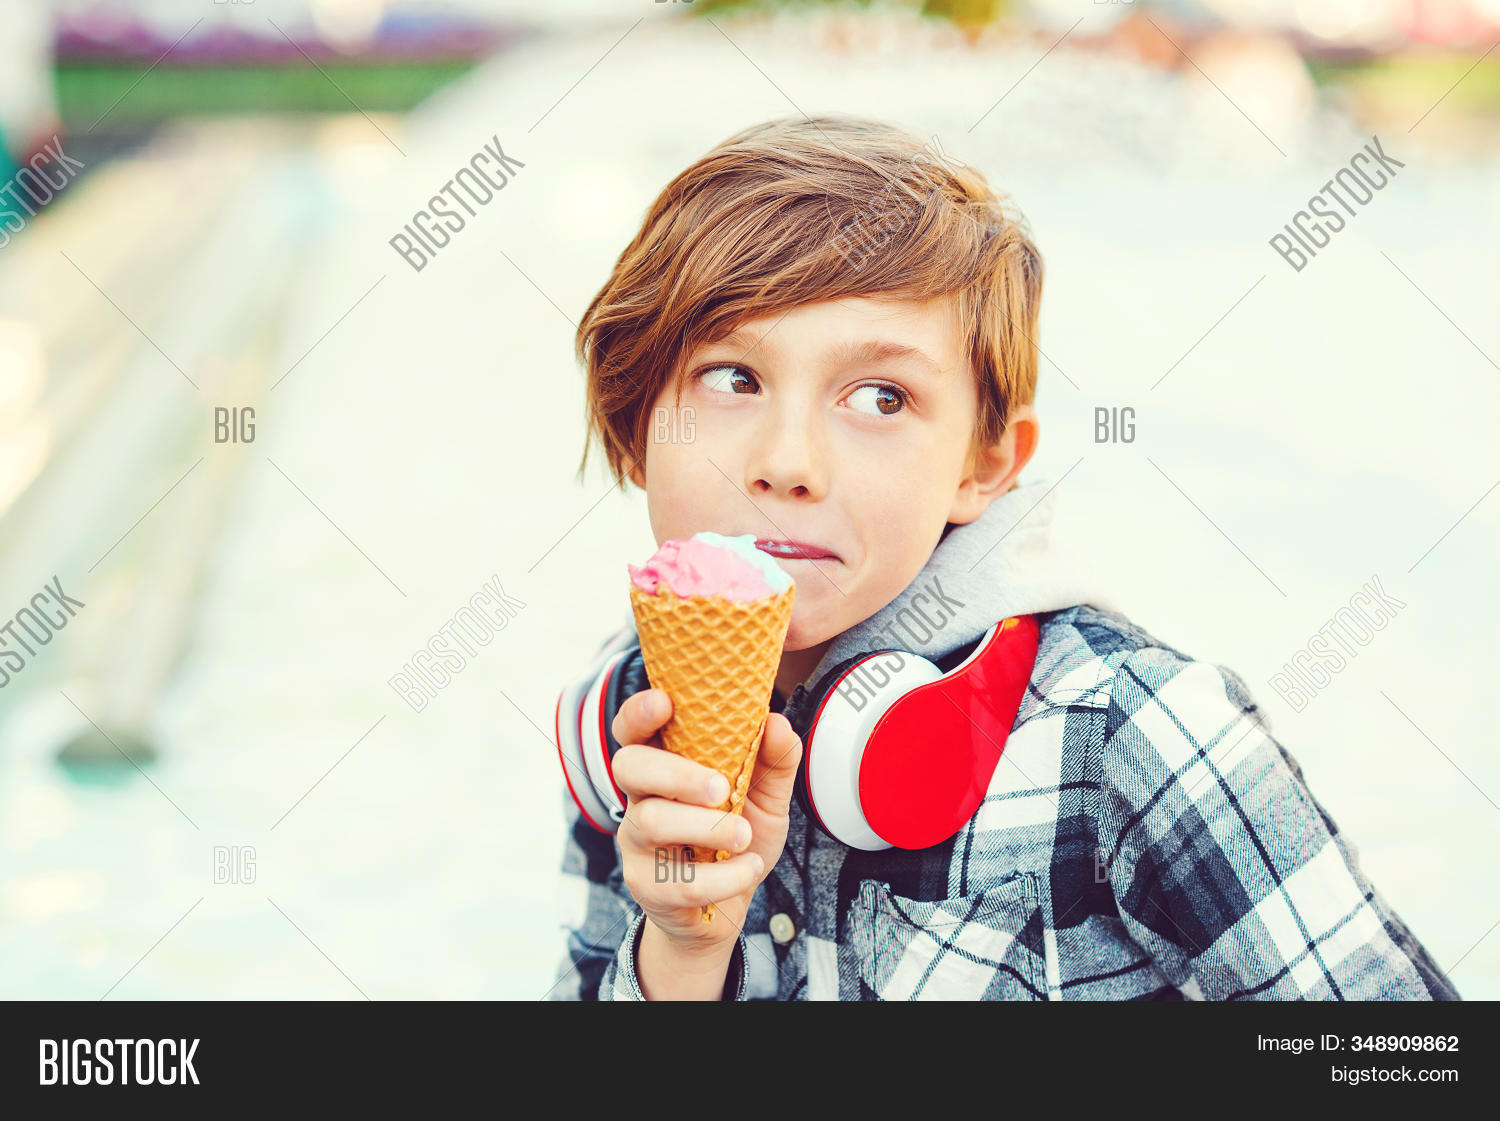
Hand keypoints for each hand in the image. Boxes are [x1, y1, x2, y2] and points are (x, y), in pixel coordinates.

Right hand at [611, 687, 802, 959]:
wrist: (729, 907)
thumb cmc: (737, 839)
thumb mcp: (765, 797)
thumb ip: (773, 760)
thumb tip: (777, 722)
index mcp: (664, 765)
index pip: (633, 730)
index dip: (639, 712)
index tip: (665, 702)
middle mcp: (641, 797)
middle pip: (628, 766)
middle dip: (675, 772)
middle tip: (720, 788)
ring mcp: (637, 841)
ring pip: (651, 822)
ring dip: (706, 827)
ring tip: (744, 835)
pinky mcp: (647, 885)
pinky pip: (680, 880)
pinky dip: (725, 875)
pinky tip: (749, 867)